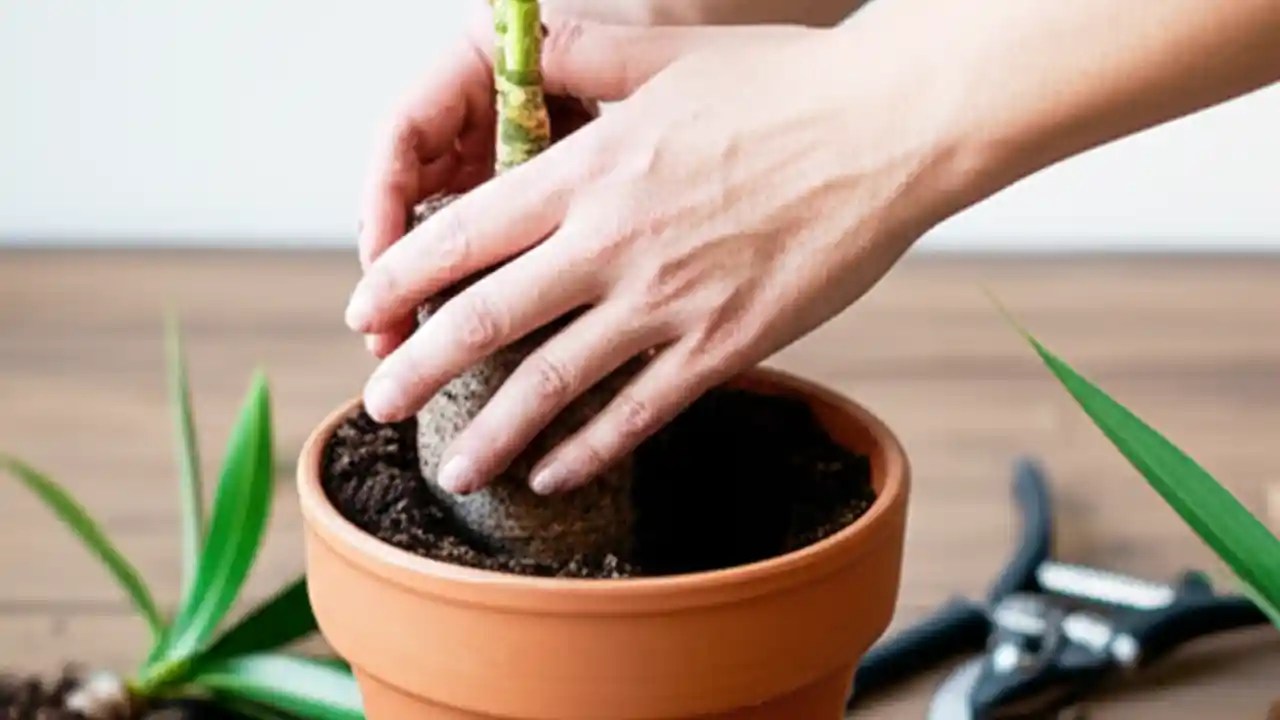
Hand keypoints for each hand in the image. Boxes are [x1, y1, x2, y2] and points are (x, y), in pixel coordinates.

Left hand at [346, 14, 968, 494]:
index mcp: (590, 171)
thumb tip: (512, 34)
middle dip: (417, 369)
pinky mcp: (726, 345)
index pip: (464, 235)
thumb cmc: (785, 85)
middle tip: (377, 405)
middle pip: (486, 320)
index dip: (401, 278)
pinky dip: (589, 449)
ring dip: (491, 431)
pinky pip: (640, 412)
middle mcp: (613, 243)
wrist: (889, 130)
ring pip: (553, 382)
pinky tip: (553, 473)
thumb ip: (582, 56)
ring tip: (455, 470)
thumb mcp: (669, 54)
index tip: (366, 308)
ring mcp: (668, 301)